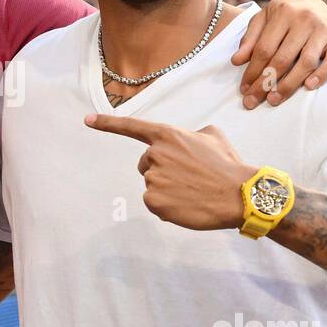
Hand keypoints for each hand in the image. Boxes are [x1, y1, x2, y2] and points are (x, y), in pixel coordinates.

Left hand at [84, 114, 255, 230]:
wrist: (240, 195)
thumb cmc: (228, 165)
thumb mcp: (212, 136)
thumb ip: (190, 134)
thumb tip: (187, 139)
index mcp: (168, 135)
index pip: (132, 128)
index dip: (107, 123)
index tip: (86, 120)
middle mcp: (155, 154)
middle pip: (145, 164)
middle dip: (161, 170)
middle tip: (188, 177)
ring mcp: (153, 178)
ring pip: (151, 184)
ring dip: (167, 189)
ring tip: (192, 191)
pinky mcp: (153, 201)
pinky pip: (153, 203)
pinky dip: (167, 206)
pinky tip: (187, 204)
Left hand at [232, 0, 326, 107]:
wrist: (315, 1)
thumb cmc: (284, 14)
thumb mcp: (263, 19)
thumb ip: (250, 39)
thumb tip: (236, 61)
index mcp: (282, 12)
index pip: (264, 48)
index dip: (252, 71)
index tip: (244, 89)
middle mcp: (304, 19)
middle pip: (283, 58)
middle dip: (266, 83)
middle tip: (254, 101)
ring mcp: (323, 29)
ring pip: (306, 62)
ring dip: (289, 85)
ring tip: (274, 99)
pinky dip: (322, 75)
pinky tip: (308, 87)